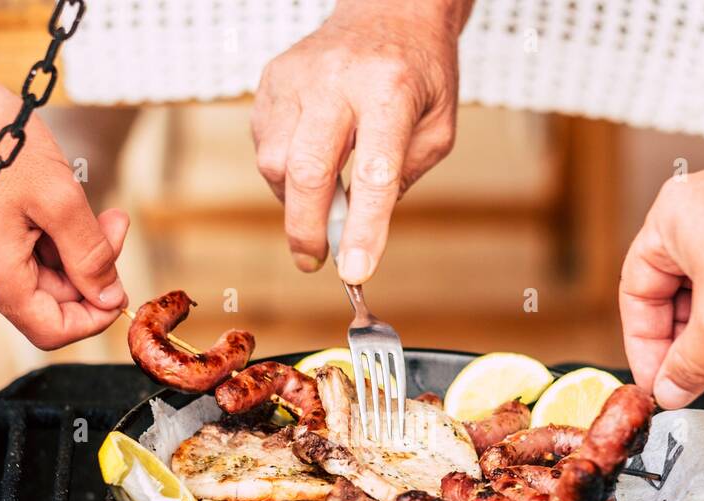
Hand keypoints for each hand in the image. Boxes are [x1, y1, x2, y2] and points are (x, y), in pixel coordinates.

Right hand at [0, 60, 128, 349]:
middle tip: (113, 219)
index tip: (121, 283)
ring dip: (68, 249)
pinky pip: (14, 260)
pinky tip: (48, 204)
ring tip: (79, 201)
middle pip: (50, 302)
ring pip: (36, 279)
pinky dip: (42, 240)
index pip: (55, 331)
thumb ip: (90, 256)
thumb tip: (109, 298)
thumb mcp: (59, 198)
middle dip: (89, 268)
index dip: (96, 314)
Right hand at [251, 0, 467, 282]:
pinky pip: (265, 146)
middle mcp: (337, 79)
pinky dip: (284, 172)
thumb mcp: (437, 128)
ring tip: (323, 195)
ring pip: (276, 163)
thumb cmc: (418, 74)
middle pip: (307, 171)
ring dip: (295, 199)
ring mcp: (296, 78)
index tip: (355, 271)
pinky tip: (311, 160)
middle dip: (307, 229)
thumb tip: (355, 231)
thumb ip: (402, 180)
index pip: (374, 172)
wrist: (388, 9)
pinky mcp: (271, 81)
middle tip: (315, 260)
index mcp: (390, 90)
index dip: (363, 228)